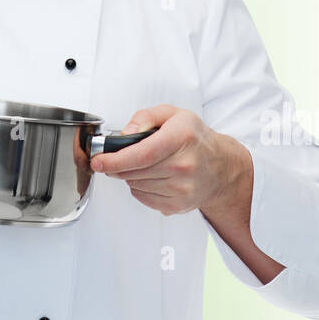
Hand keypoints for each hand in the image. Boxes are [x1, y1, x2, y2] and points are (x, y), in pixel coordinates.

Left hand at [90, 104, 240, 216]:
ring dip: (130, 176)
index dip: (115, 159)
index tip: (98, 160)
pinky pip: (144, 198)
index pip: (142, 154)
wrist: (220, 166)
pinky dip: (139, 188)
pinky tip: (151, 177)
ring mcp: (183, 189)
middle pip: (135, 172)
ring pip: (136, 186)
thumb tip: (125, 134)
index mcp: (182, 137)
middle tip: (114, 159)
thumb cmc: (193, 138)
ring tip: (143, 165)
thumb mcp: (172, 114)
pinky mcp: (179, 205)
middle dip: (118, 166)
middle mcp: (185, 165)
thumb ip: (145, 116)